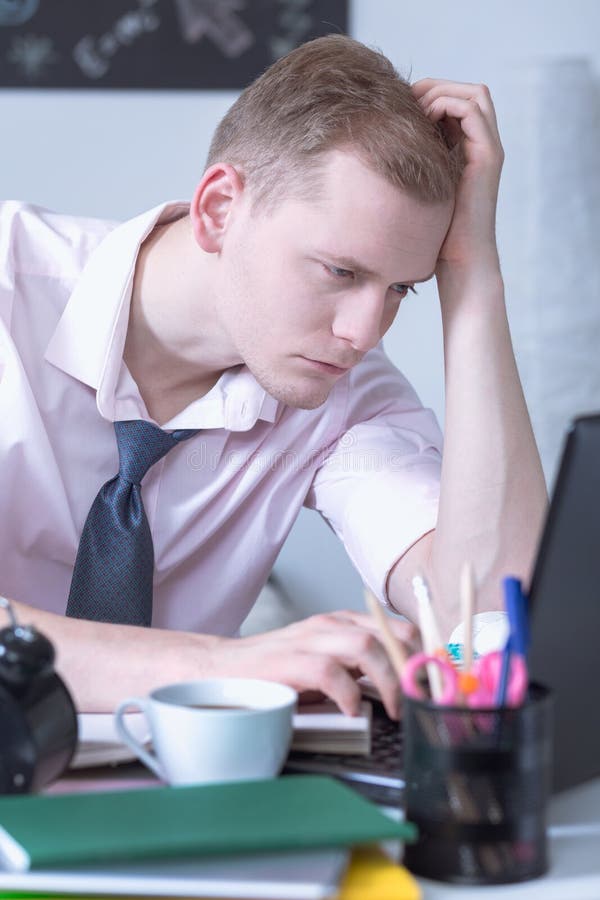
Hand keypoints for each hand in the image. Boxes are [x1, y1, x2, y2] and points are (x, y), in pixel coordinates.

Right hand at [204, 610, 416, 719]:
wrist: (220, 668)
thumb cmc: (274, 672)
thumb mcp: (324, 663)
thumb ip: (357, 667)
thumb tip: (401, 687)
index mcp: (341, 622)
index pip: (396, 627)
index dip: (422, 654)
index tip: (436, 682)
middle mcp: (328, 624)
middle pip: (388, 632)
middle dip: (412, 666)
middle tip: (421, 697)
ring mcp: (309, 639)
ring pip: (365, 646)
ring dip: (388, 679)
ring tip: (395, 709)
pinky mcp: (289, 661)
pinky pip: (331, 673)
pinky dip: (349, 694)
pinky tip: (351, 711)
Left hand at [410, 78, 504, 270]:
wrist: (458, 260)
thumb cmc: (434, 233)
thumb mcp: (419, 188)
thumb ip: (414, 164)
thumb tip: (381, 148)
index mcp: (470, 150)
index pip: (459, 102)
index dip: (432, 95)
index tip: (402, 109)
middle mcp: (484, 146)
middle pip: (470, 91)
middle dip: (436, 87)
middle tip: (407, 102)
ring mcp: (489, 150)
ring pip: (476, 94)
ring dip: (441, 93)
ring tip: (415, 112)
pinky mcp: (489, 156)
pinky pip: (472, 110)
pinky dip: (446, 105)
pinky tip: (423, 123)